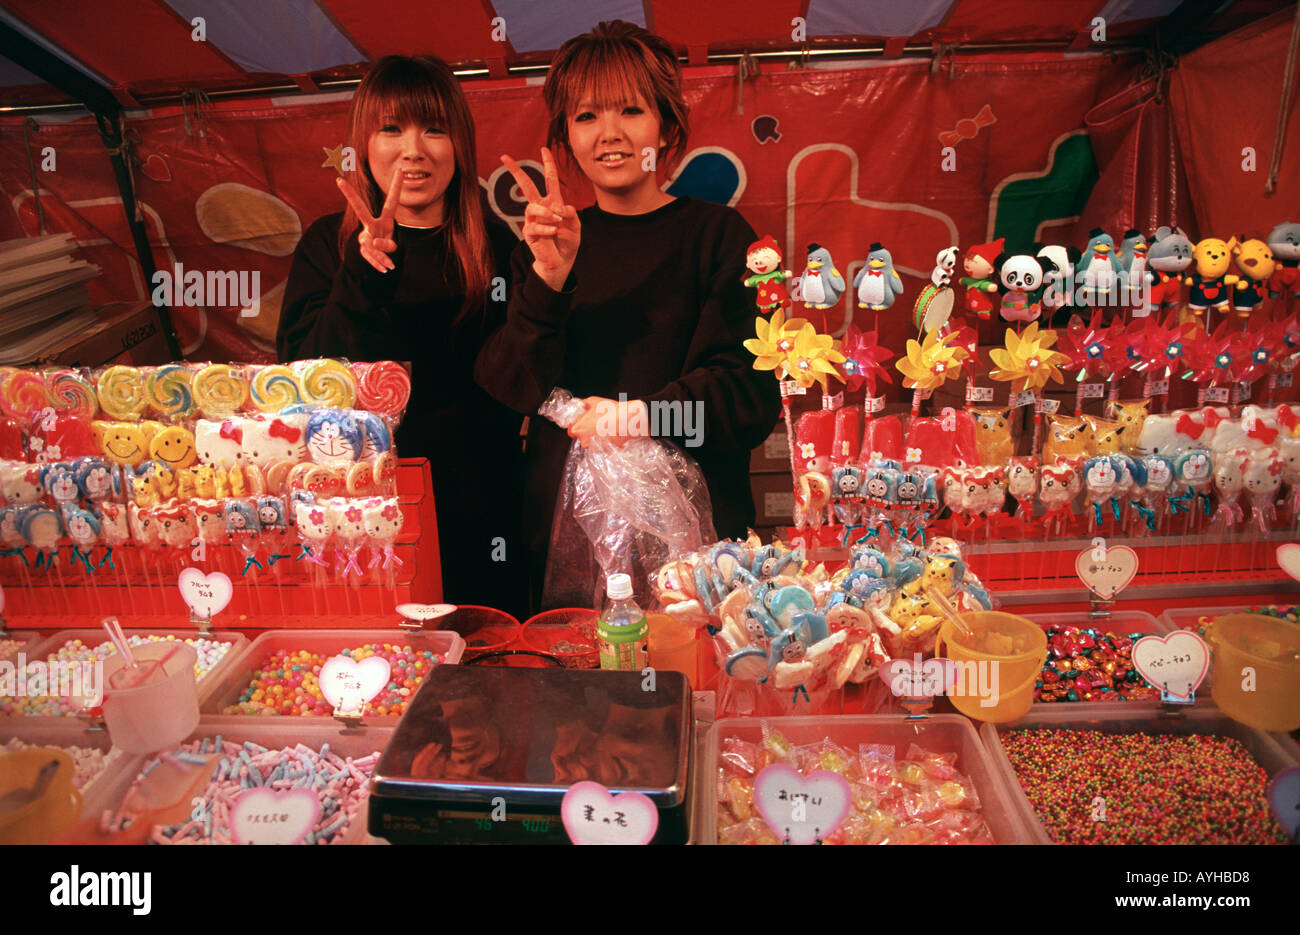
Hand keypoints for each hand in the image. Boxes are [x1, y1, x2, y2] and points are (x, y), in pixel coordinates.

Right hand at [336, 170, 401, 273]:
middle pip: (360, 209)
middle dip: (350, 195)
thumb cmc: (386, 245)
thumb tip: (374, 244)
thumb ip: (387, 245)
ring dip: (380, 255)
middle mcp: (371, 224)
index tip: (400, 170)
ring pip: (370, 243)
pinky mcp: (362, 248)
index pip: (391, 202)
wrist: (378, 259)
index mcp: (385, 220)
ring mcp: (365, 235)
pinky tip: (386, 269)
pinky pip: (370, 256)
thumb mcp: (392, 245)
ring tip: (390, 265)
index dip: (397, 186)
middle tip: (338, 180)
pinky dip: (379, 263)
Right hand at [501, 147, 579, 291]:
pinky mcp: (529, 233)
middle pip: (527, 186)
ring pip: (532, 207)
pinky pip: (535, 226)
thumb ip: (571, 214)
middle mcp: (540, 208)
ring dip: (546, 213)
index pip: (549, 179)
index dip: (548, 163)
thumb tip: (560, 208)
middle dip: (516, 171)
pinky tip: (555, 232)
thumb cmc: (567, 241)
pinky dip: (547, 229)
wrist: (561, 261)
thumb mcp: (575, 225)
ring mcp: (533, 220)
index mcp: (553, 202)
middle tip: (504, 158)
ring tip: (558, 222)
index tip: (544, 149)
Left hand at [568, 396, 647, 449]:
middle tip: (597, 423)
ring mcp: (595, 448)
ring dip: (597, 437)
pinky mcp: (606, 451)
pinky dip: (606, 441)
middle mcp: (584, 441)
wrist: (626, 420)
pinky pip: (603, 446)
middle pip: (582, 438)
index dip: (576, 426)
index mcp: (577, 429)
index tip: (583, 422)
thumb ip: (582, 404)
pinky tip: (612, 432)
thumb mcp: (592, 401)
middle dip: (587, 432)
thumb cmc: (609, 410)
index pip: (571, 431)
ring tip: (606, 427)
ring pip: (593, 443)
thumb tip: (580, 405)